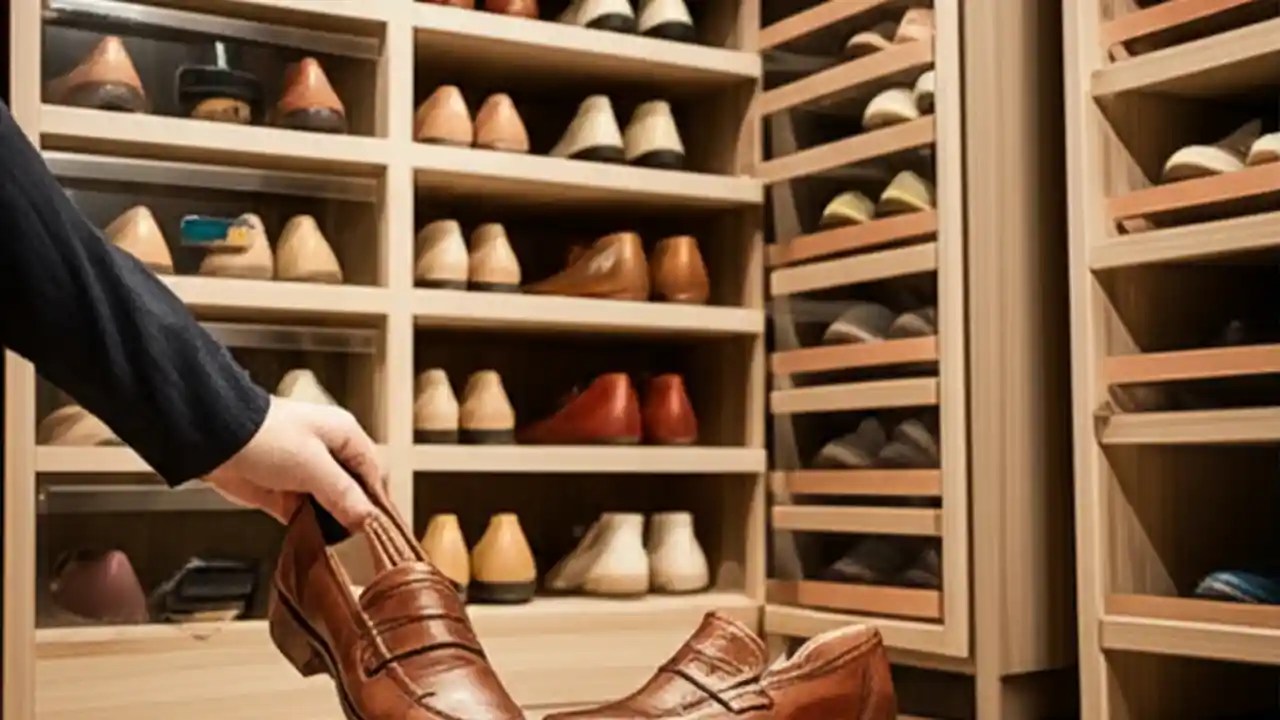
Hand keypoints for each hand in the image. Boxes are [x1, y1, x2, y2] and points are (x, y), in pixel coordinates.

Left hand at [205, 396, 380, 528]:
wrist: (215, 440)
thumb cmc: (267, 437)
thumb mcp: (314, 466)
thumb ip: (343, 494)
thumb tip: (368, 518)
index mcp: (343, 435)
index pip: (371, 471)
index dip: (377, 499)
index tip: (381, 527)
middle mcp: (327, 453)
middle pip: (351, 489)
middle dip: (354, 513)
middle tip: (362, 541)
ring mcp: (304, 473)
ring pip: (328, 504)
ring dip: (331, 522)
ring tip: (341, 546)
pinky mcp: (281, 492)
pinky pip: (304, 514)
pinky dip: (309, 527)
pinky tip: (316, 541)